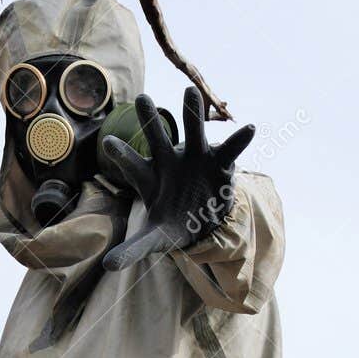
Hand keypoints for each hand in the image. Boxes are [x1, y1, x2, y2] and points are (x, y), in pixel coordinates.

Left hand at [102, 86, 254, 270]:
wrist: (201, 219)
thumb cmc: (172, 223)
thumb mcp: (154, 239)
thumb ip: (133, 250)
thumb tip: (108, 266)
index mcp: (150, 177)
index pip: (132, 165)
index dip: (121, 154)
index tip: (108, 142)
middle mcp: (170, 161)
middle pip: (157, 138)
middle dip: (150, 119)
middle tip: (141, 98)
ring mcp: (195, 158)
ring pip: (193, 132)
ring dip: (191, 112)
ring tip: (190, 91)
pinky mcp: (219, 164)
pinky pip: (230, 149)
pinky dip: (239, 140)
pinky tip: (250, 128)